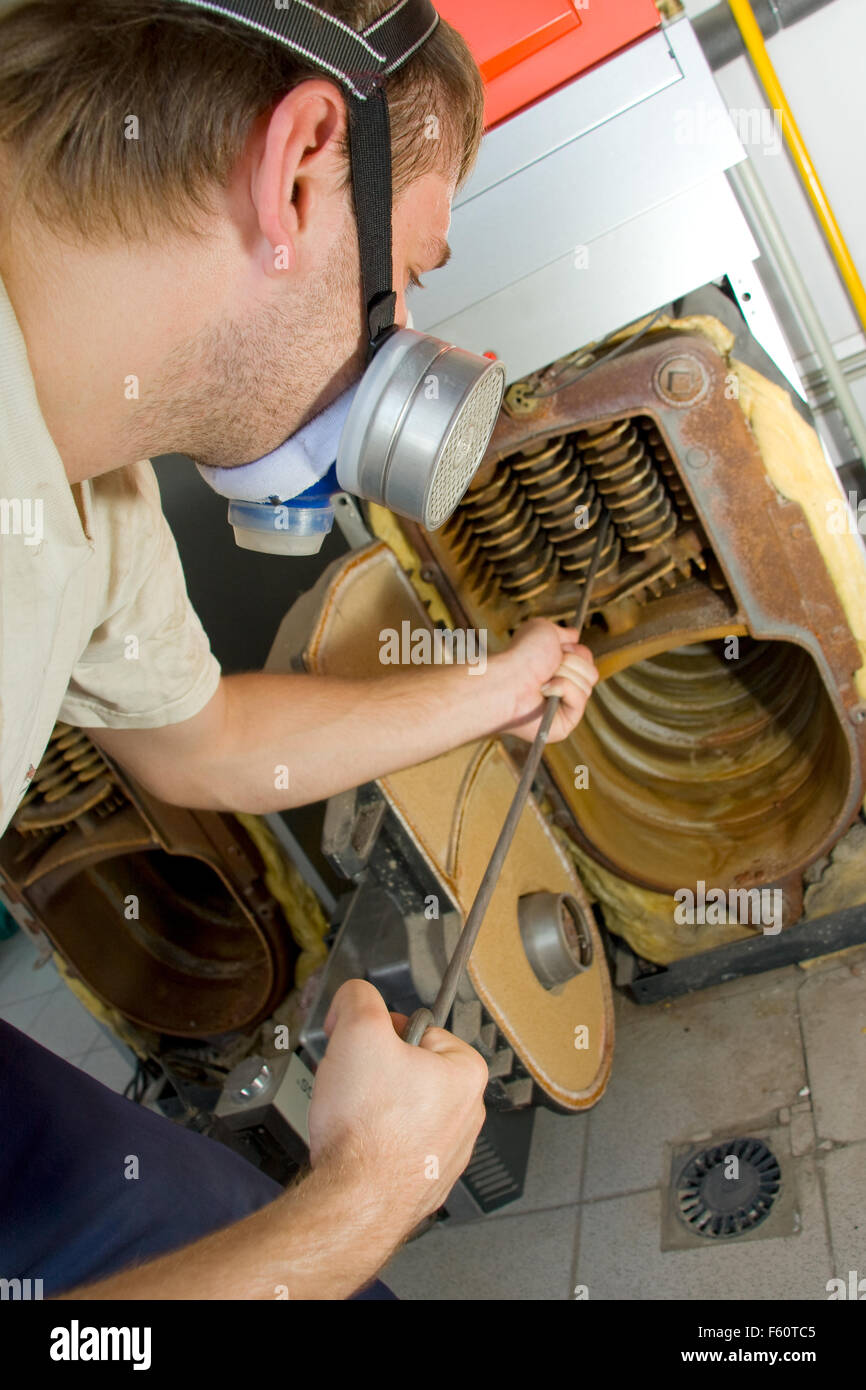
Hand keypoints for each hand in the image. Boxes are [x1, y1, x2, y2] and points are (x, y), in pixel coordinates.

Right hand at [307, 979, 487, 1231]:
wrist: (354, 1200)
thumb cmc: (366, 1128)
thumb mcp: (357, 1030)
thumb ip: (358, 997)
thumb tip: (355, 996)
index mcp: (465, 1071)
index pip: (417, 1029)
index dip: (379, 1033)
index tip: (362, 1046)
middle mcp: (466, 1114)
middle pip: (408, 1069)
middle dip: (374, 1071)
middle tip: (354, 1083)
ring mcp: (448, 1152)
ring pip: (400, 1108)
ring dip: (373, 1107)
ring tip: (355, 1118)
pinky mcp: (425, 1181)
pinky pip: (396, 1145)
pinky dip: (375, 1143)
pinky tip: (359, 1147)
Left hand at [497, 617, 598, 741]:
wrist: (509, 678)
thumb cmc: (521, 654)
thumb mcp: (544, 630)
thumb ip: (563, 632)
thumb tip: (575, 635)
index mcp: (557, 669)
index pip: (586, 659)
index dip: (575, 650)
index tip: (559, 649)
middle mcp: (562, 688)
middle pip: (591, 671)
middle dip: (572, 662)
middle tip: (548, 665)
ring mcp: (563, 707)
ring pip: (588, 683)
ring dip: (565, 674)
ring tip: (542, 680)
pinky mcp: (565, 724)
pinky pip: (581, 699)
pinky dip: (564, 688)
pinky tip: (544, 692)